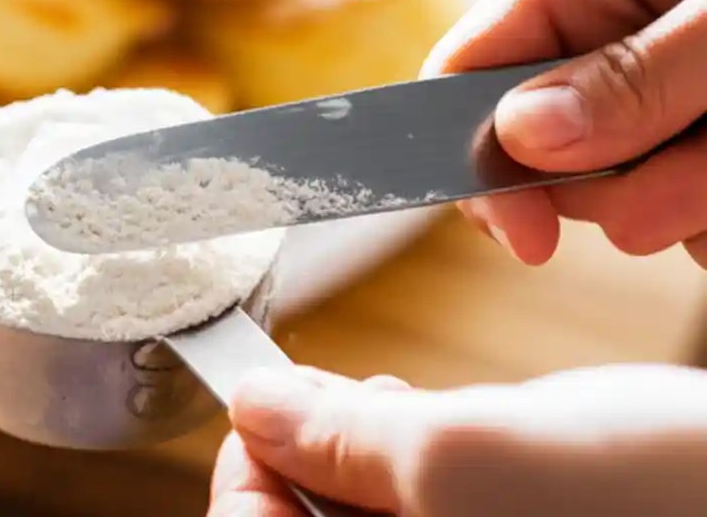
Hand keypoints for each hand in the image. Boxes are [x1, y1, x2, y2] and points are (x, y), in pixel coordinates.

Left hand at [210, 364, 706, 516]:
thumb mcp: (466, 453)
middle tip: (333, 396)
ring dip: (369, 457)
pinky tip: (448, 429)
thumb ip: (341, 436)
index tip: (260, 403)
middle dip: (312, 457)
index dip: (246, 465)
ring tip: (397, 402)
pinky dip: (425, 471)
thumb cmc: (656, 498)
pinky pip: (438, 515)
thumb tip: (258, 406)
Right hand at [421, 0, 706, 266]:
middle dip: (626, 184)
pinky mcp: (706, 136)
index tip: (528, 239)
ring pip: (626, 193)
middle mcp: (615, 30)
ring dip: (696, 200)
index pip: (466, 71)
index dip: (472, 157)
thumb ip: (636, 76)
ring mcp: (662, 89)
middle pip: (547, 151)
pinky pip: (689, 211)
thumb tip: (522, 138)